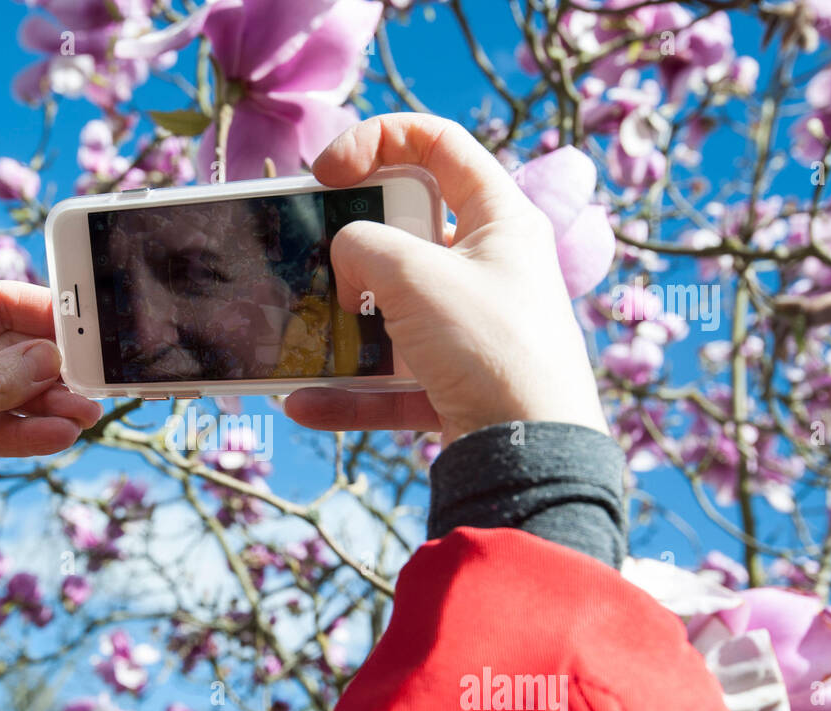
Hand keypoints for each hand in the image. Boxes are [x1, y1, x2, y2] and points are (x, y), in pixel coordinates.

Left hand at [0, 281, 101, 574]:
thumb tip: (48, 355)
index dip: (40, 309)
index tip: (86, 325)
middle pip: (11, 350)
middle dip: (55, 362)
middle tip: (100, 378)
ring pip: (13, 395)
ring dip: (50, 402)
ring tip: (89, 414)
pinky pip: (1, 432)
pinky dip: (30, 434)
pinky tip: (61, 436)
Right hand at [284, 113, 608, 447]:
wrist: (528, 451)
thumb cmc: (489, 345)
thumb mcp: (414, 275)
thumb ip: (364, 244)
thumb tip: (345, 253)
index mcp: (498, 218)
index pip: (439, 143)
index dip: (377, 139)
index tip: (327, 172)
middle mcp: (489, 268)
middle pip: (408, 231)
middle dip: (353, 242)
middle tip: (316, 255)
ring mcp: (471, 329)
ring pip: (393, 310)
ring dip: (344, 323)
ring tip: (303, 331)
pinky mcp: (455, 384)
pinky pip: (391, 380)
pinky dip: (348, 391)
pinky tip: (302, 402)